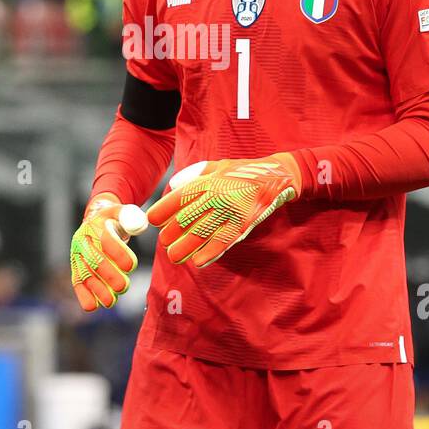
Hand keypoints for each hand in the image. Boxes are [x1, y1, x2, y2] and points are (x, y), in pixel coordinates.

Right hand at [70, 193, 148, 311]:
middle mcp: (83, 240)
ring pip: (86, 274)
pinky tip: (93, 306)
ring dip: (98, 289)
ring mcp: (77, 255)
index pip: (106, 239)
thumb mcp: (124, 213)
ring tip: (111, 302)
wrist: (95, 222)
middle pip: (95, 259)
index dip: (118, 253)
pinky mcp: (76, 268)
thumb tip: (138, 226)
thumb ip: (133, 218)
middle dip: (109, 275)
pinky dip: (84, 295)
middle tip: (123, 286)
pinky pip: (77, 282)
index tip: (131, 266)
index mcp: (97, 224)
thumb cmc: (115, 220)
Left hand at [146, 154, 300, 267]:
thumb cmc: (241, 172)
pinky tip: (199, 262)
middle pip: (187, 218)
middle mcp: (216, 195)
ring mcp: (230, 210)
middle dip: (172, 233)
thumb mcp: (216, 166)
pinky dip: (210, 252)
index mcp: (207, 181)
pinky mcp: (243, 223)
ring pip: (203, 233)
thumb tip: (173, 187)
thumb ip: (193, 175)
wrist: (275, 176)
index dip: (163, 210)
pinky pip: (224, 241)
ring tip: (175, 256)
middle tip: (165, 242)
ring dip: (186, 247)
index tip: (153, 220)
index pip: (179, 197)